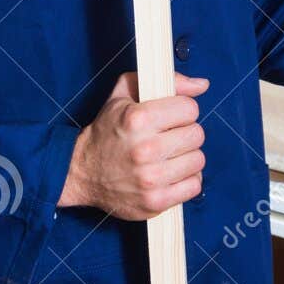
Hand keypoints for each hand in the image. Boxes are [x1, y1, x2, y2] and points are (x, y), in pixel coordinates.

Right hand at [59, 71, 207, 218]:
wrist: (82, 173)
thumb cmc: (107, 132)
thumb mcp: (124, 95)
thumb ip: (165, 82)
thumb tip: (202, 85)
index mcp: (137, 119)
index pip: (190, 109)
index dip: (182, 110)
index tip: (172, 117)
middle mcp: (145, 149)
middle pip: (197, 135)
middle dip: (185, 133)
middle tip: (169, 137)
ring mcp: (151, 178)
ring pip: (198, 160)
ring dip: (187, 157)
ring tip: (169, 156)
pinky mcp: (155, 201)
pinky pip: (194, 186)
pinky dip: (186, 180)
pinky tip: (171, 174)